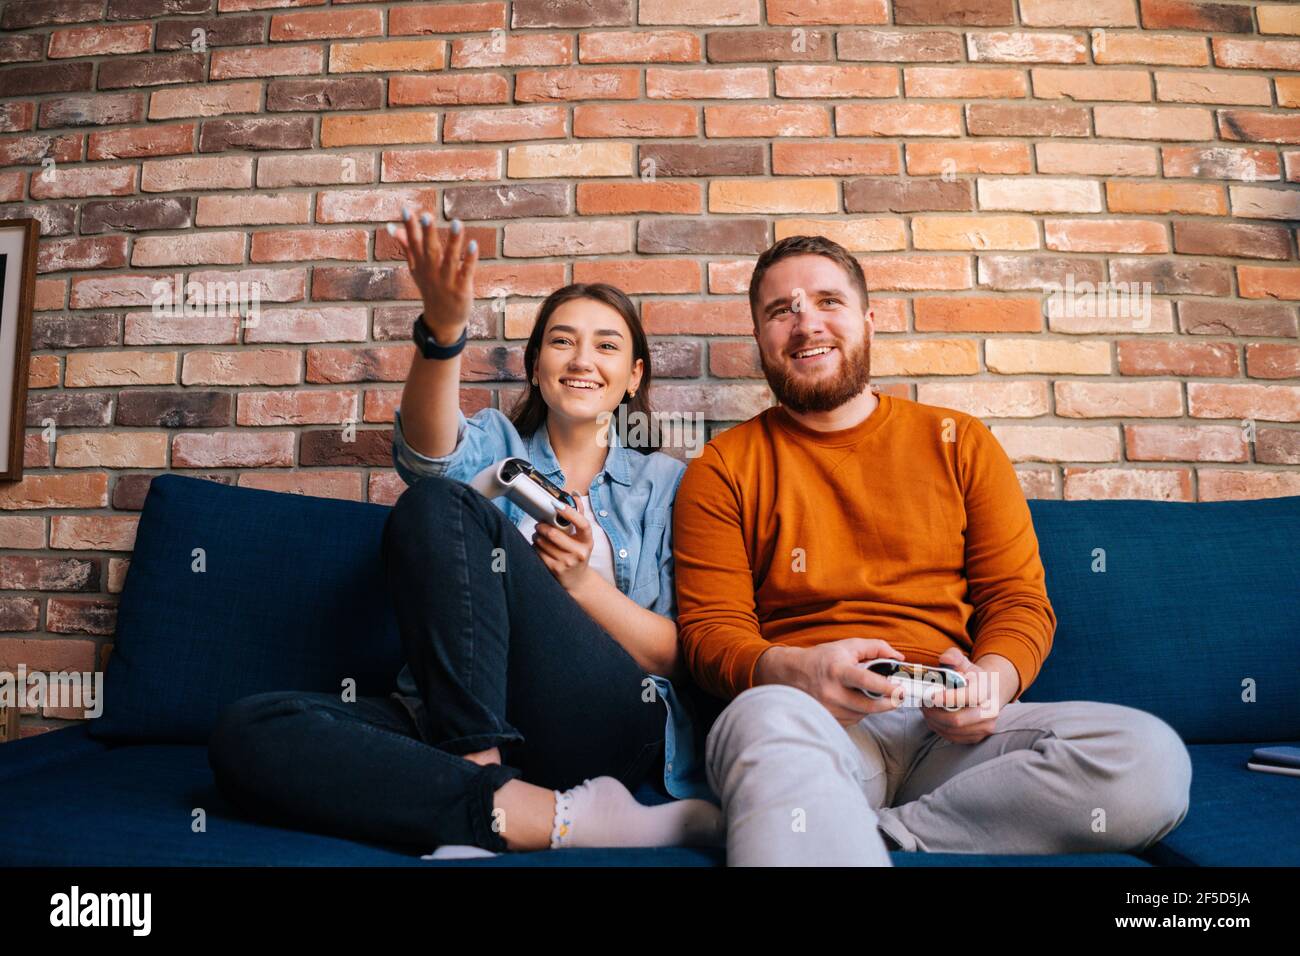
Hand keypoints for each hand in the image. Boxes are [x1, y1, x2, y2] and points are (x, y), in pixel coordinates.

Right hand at [389, 207, 477, 345]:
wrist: (442, 321)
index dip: (409, 227)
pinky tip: (473, 245)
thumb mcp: (415, 269)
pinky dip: (469, 259)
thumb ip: (407, 246)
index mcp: (421, 265)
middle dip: (428, 233)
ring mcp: (447, 281)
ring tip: (457, 222)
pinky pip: (466, 272)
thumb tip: (392, 227)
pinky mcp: (462, 289)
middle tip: (426, 215)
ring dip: (453, 241)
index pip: (414, 244)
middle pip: (429, 250)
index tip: (405, 210)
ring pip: (450, 259)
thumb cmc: (430, 288)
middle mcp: (432, 272)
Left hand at [531, 496, 594, 592]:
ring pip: (544, 543)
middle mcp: (579, 552)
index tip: (557, 505)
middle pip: (555, 533)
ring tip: (538, 535)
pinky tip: (538, 545)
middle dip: (542, 526)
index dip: (570, 513)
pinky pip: (538, 552)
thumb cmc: (578, 554)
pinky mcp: (555, 569)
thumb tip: (574, 495)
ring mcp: (567, 562)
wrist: (577, 580)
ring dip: (537, 536)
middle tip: (539, 524)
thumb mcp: (583, 538)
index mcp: (587, 541)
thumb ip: (579, 516)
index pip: (582, 524)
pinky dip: (535, 546)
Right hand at [755, 638, 907, 725]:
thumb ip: (875, 648)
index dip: (887, 687)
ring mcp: (829, 709)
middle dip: (889, 703)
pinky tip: (855, 701)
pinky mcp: (828, 719)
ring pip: (863, 714)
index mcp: (838, 671)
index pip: (867, 682)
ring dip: (873, 707)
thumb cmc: (821, 658)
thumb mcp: (847, 646)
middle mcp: (832, 693)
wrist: (790, 673)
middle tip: (900, 697)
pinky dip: (860, 712)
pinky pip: (853, 720)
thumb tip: (899, 658)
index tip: (901, 689)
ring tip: (872, 694)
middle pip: (869, 705)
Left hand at [918, 648, 1016, 744]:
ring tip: (925, 709)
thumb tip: (945, 659)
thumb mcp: (964, 662)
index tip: (931, 695)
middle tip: (922, 703)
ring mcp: (985, 727)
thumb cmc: (973, 676)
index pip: (969, 697)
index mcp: (987, 691)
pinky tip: (933, 718)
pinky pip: (953, 738)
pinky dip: (938, 728)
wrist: (990, 692)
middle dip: (934, 713)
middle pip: (957, 720)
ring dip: (933, 721)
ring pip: (952, 731)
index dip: (948, 698)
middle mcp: (990, 712)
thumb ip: (954, 656)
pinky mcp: (977, 738)